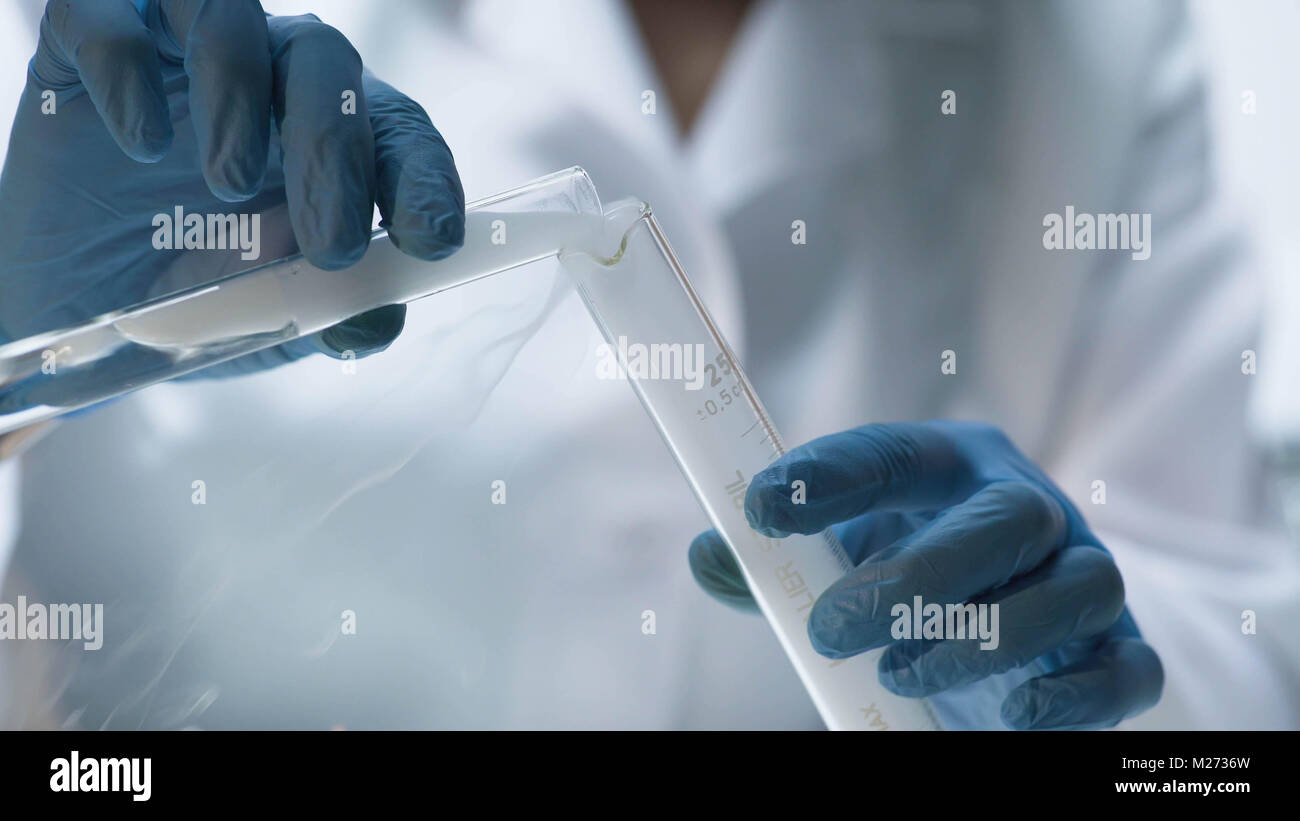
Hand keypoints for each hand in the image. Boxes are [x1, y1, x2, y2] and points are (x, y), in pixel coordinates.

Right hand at [0, 0, 462, 376]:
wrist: (72, 303)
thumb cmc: (188, 294)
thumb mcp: (268, 319)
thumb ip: (328, 313)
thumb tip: (376, 321)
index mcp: (329, 137)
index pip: (398, 131)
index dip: (423, 177)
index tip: (430, 240)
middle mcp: (267, 78)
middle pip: (326, 60)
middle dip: (335, 151)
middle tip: (328, 244)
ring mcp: (178, 51)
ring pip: (231, 13)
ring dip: (241, 96)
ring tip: (229, 188)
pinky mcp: (84, 44)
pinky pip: (108, 15)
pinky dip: (128, 69)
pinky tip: (138, 142)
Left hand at [689, 420, 1162, 729]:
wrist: (982, 620)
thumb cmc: (897, 572)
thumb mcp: (835, 558)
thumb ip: (771, 567)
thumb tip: (708, 559)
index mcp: (951, 466)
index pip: (897, 454)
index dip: (832, 474)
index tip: (762, 506)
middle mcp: (1030, 506)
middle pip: (1005, 520)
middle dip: (918, 577)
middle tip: (832, 628)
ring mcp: (1085, 573)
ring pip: (1079, 589)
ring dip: (985, 639)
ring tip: (898, 674)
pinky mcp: (1117, 648)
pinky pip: (1130, 669)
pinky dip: (1077, 697)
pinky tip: (1011, 715)